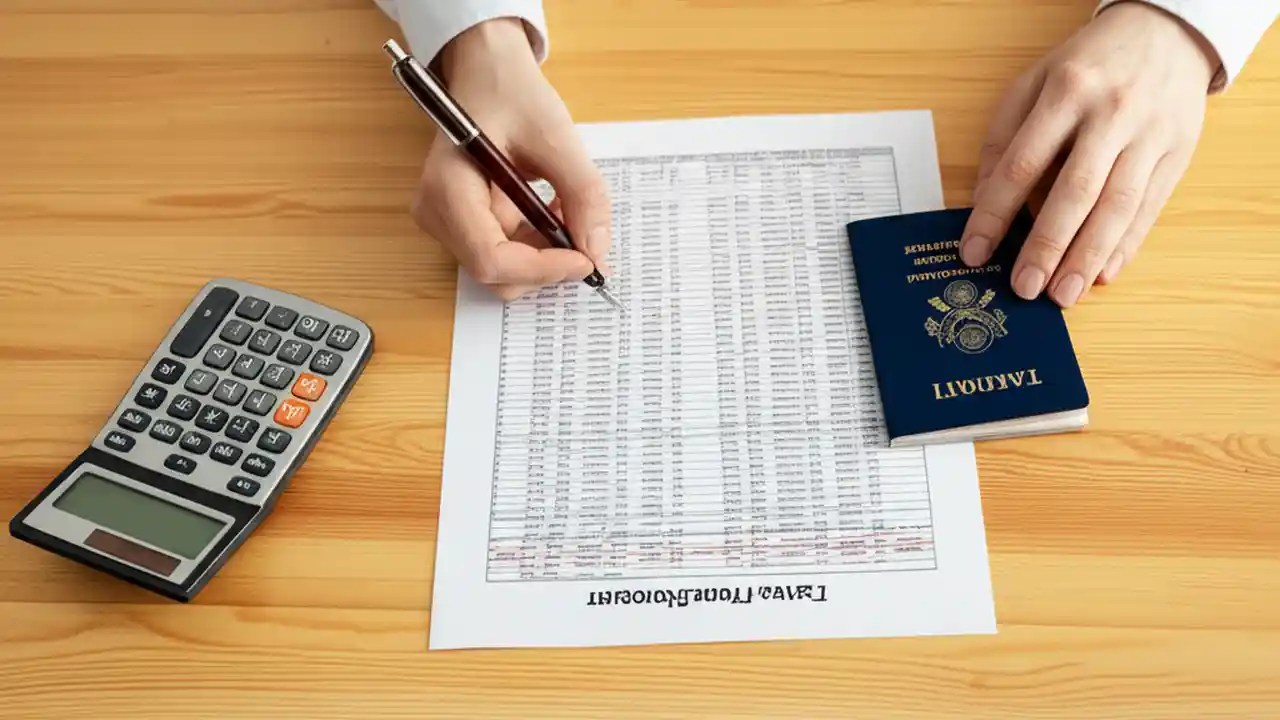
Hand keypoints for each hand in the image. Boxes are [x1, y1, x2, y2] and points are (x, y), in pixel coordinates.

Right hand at [411, 18, 609, 299]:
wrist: (487, 72)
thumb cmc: (512, 93)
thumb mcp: (557, 137)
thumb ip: (583, 195)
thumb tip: (598, 253)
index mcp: (448, 187)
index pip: (490, 259)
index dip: (542, 269)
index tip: (586, 258)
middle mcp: (438, 214)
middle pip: (497, 274)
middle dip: (547, 264)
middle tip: (583, 229)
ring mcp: (447, 222)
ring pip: (505, 270)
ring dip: (546, 252)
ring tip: (566, 206)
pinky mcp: (463, 224)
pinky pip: (506, 253)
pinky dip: (538, 243)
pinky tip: (552, 207)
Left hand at [960, 2, 1218, 306]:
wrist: (1166, 32)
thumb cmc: (1086, 65)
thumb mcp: (1032, 84)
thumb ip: (1005, 140)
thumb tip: (985, 202)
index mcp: (1066, 92)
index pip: (1022, 164)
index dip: (994, 214)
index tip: (975, 252)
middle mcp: (1112, 113)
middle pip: (1075, 191)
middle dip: (1047, 246)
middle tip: (1024, 287)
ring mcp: (1150, 134)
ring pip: (1118, 206)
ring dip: (1087, 256)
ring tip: (1062, 294)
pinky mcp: (1178, 152)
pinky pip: (1149, 207)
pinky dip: (1125, 244)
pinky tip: (1102, 272)